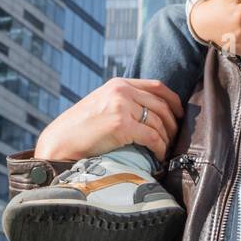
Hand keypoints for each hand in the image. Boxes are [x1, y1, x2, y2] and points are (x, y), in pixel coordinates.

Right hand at [34, 77, 184, 163]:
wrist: (59, 141)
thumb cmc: (79, 129)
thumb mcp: (101, 104)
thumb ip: (122, 102)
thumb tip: (150, 114)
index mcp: (118, 84)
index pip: (157, 86)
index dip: (174, 101)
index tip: (180, 115)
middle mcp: (121, 91)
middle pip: (162, 105)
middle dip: (173, 124)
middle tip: (175, 139)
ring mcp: (122, 107)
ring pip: (159, 123)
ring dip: (167, 139)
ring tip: (165, 150)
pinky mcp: (122, 125)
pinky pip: (152, 137)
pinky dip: (160, 149)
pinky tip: (158, 157)